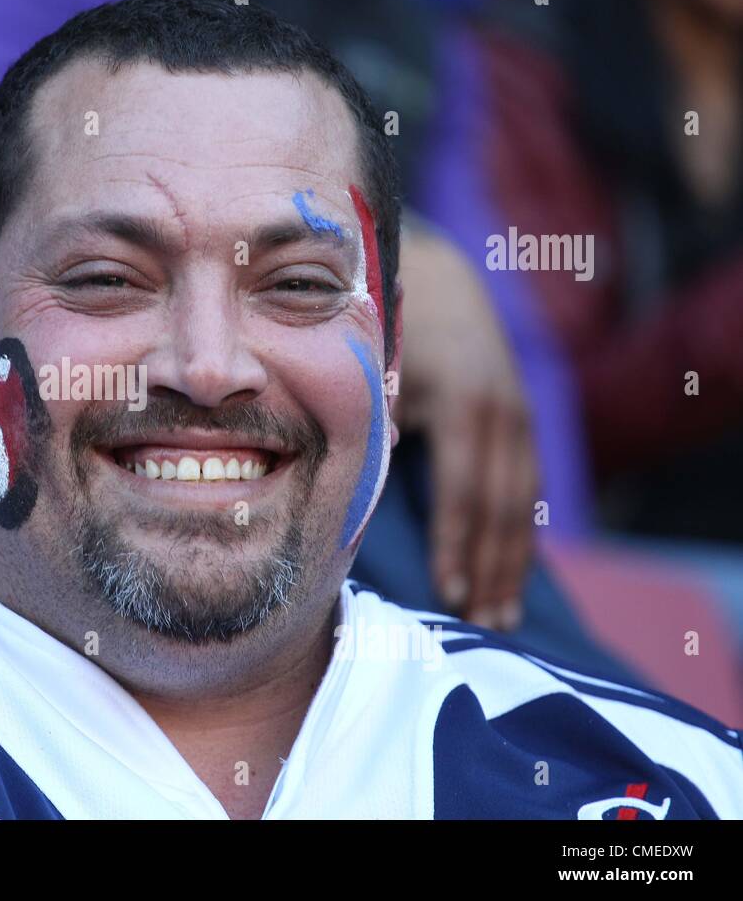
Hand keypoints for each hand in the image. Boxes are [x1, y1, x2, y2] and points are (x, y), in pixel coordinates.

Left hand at [394, 222, 538, 630]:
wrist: (434, 274)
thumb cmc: (383, 327)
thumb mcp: (373, 366)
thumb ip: (375, 420)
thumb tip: (376, 470)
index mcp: (463, 398)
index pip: (466, 490)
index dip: (459, 546)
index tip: (449, 595)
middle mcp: (503, 406)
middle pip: (505, 504)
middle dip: (494, 568)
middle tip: (481, 626)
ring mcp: (521, 409)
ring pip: (524, 499)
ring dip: (514, 560)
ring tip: (500, 614)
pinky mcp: (523, 415)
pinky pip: (527, 483)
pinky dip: (519, 529)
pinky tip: (509, 570)